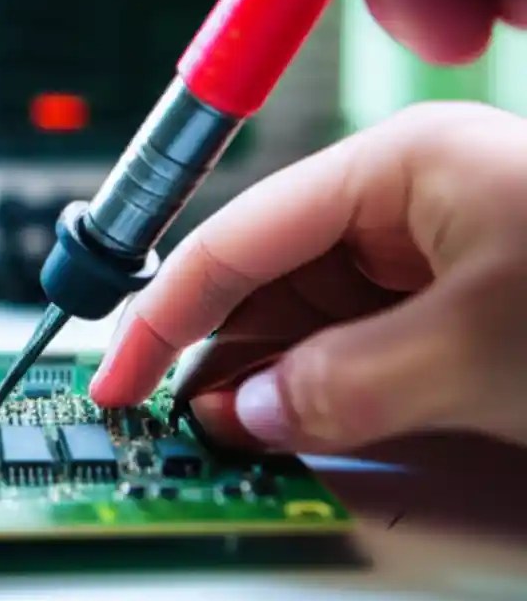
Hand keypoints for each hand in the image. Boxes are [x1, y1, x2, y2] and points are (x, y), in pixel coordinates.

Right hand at [90, 104, 526, 451]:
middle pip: (263, 277)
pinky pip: (351, 340)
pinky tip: (286, 420)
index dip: (163, 315)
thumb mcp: (479, 349)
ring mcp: (425, 250)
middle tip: (169, 421)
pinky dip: (313, 386)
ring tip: (225, 434)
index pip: (237, 239)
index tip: (120, 378)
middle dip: (213, 351)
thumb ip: (347, 387)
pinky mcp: (449, 298)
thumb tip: (253, 413)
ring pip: (305, 315)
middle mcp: (400, 200)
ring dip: (261, 376)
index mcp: (396, 166)